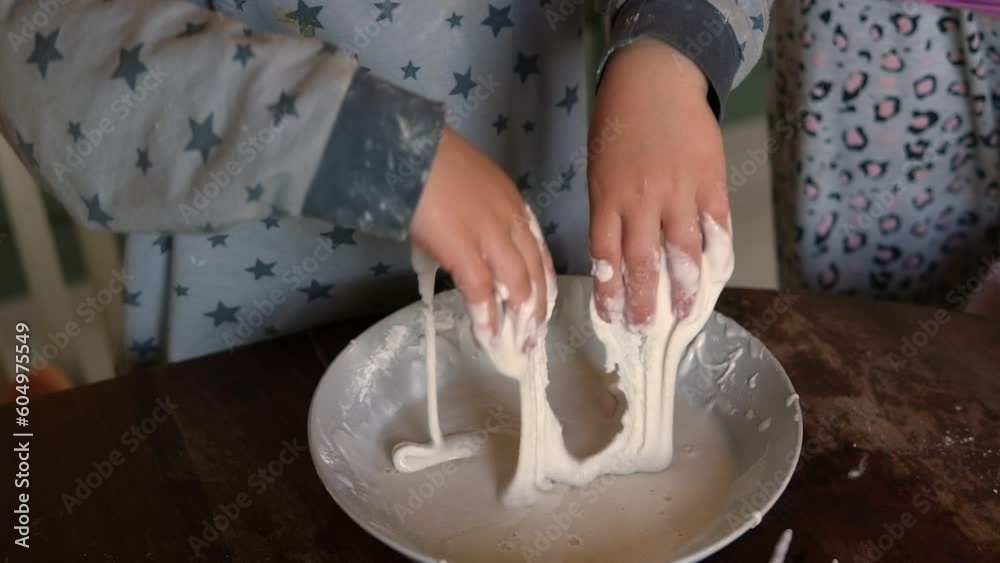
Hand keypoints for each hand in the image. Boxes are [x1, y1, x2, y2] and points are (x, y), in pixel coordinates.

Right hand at [410, 127, 554, 345]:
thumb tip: (463, 241)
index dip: (543, 283)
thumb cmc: (427, 160)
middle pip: (534, 273)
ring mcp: (489, 235)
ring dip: (519, 322)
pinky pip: (482, 292)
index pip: (538, 250)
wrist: (406, 148)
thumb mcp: (466, 182)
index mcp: (512, 203)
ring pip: (517, 287)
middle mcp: (510, 220)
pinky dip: (486, 318)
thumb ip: (475, 212)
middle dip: (537, 310)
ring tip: (516, 347)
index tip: (543, 307)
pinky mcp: (464, 249)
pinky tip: (487, 337)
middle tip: (534, 338)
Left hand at [588, 39, 730, 328]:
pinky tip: (715, 277)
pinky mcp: (711, 181)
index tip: (612, 319)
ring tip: (684, 315)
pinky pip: (716, 228)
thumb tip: (617, 260)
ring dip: (685, 289)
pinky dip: (717, 256)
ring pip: (684, 252)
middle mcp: (642, 199)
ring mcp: (680, 191)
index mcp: (608, 198)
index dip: (610, 293)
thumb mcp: (599, 170)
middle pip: (644, 263)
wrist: (655, 79)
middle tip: (647, 330)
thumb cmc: (619, 125)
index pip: (606, 258)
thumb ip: (609, 212)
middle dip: (645, 303)